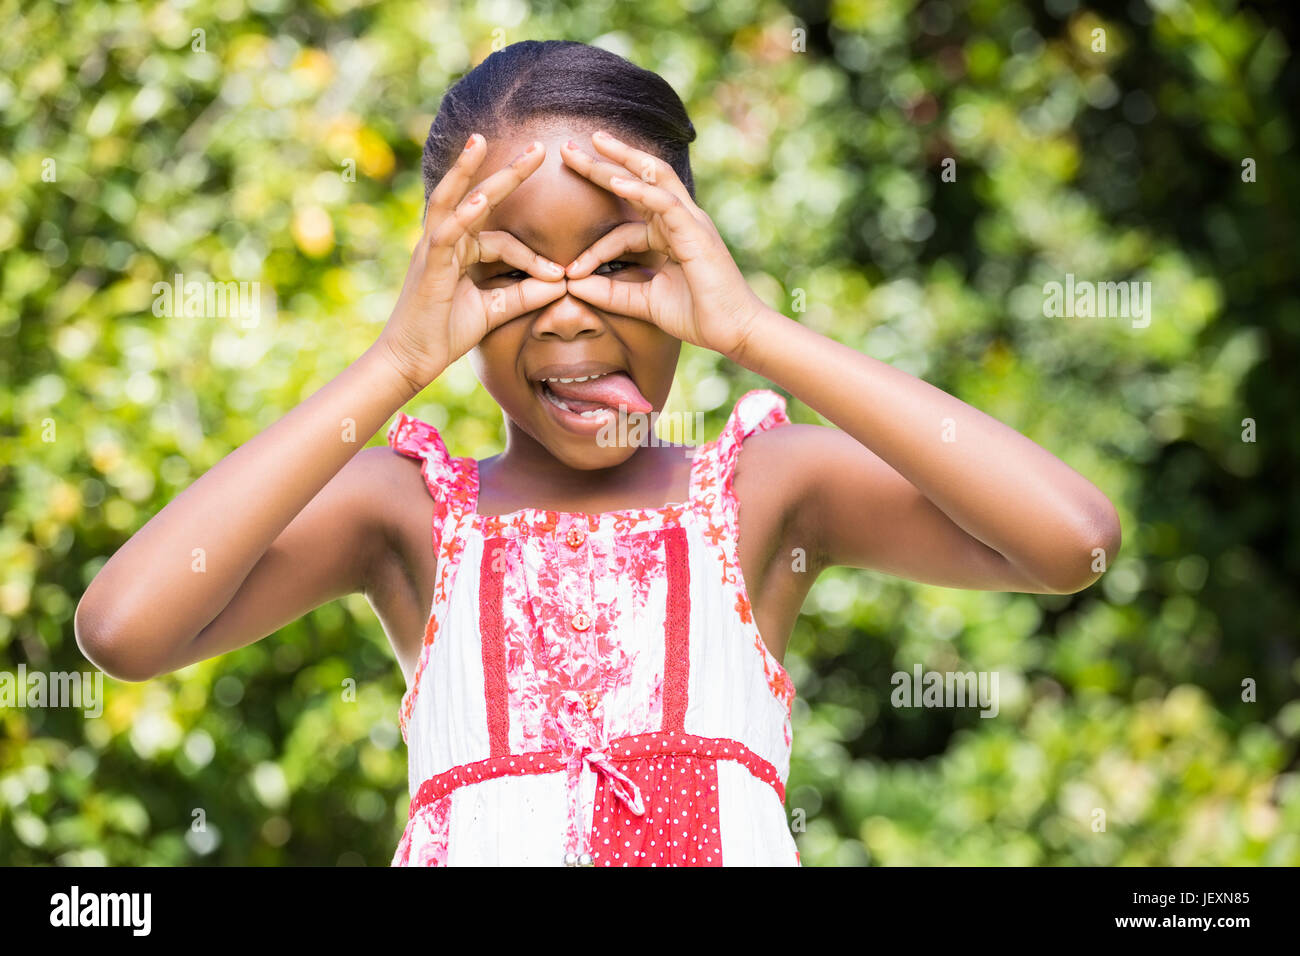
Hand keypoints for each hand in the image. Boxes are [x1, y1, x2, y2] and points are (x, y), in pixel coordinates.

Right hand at [377, 135, 568, 394]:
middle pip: (478, 197)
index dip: (534, 259)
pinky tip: (478, 200)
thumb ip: (525, 295)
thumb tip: (562, 283)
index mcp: (461, 250)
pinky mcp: (427, 264)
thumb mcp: (495, 310)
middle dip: (508, 172)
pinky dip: (462, 215)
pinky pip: (445, 233)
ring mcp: (432, 249)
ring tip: (482, 141)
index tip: (561, 276)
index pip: (504, 242)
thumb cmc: (445, 333)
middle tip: (538, 147)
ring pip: (452, 201)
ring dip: (468, 170)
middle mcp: (445, 241)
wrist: (412, 360)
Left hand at [558, 130, 766, 361]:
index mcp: (668, 236)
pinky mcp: (697, 232)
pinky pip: (666, 203)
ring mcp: (690, 222)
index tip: (568, 272)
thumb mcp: (644, 303)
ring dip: (623, 159)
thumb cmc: (697, 315)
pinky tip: (617, 183)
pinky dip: (642, 191)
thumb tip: (572, 285)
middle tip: (570, 147)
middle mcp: (679, 221)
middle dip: (604, 163)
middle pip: (638, 181)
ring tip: (595, 143)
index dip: (593, 249)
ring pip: (654, 178)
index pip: (623, 230)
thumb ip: (611, 293)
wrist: (733, 331)